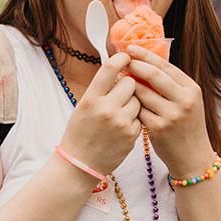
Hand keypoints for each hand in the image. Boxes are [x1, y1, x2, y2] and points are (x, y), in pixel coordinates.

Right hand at [58, 52, 140, 176]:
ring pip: (138, 99)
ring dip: (133, 101)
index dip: (121, 58)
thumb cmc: (80, 132)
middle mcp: (106, 109)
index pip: (110, 68)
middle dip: (128, 84)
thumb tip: (120, 69)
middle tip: (121, 91)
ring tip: (120, 111)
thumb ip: (101, 89)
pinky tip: (123, 126)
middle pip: (130, 82)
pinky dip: (135, 118)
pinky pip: (140, 116)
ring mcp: (121, 122)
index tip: (126, 57)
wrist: (80, 164)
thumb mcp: (83, 106)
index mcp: (91, 99)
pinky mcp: (132, 135)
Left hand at [125, 45, 211, 173]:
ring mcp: (171, 115)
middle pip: (153, 75)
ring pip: (142, 92)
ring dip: (129, 86)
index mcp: (192, 89)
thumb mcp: (187, 102)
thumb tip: (146, 62)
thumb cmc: (187, 127)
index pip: (165, 66)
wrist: (193, 157)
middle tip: (122, 62)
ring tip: (121, 82)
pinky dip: (131, 105)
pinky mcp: (158, 128)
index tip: (131, 49)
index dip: (145, 55)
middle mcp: (184, 100)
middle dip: (135, 66)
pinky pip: (138, 110)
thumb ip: (171, 84)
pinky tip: (125, 103)